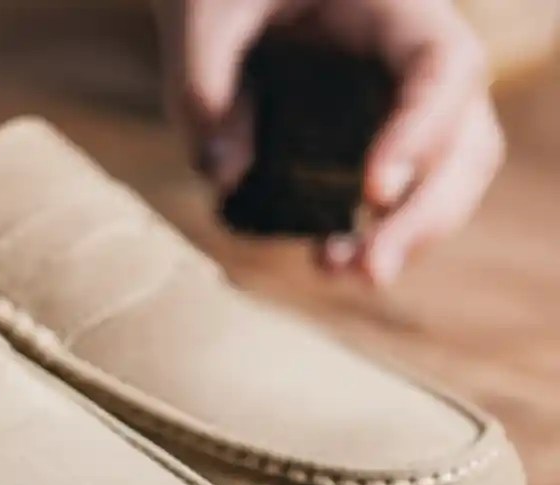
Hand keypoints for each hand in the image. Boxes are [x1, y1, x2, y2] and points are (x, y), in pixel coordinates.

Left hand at [156, 0, 504, 284]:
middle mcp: (415, 60)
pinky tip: (329, 262)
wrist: (227, 0)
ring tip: (348, 275)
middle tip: (371, 270)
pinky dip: (376, 232)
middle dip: (427, 211)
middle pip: (464, 137)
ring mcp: (402, 104)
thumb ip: (203, 86)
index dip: (420, 130)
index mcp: (393, 10)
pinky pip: (402, 192)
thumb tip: (225, 176)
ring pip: (448, 175)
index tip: (371, 191)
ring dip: (409, 235)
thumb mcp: (202, 19)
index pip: (441, 67)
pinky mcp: (373, 142)